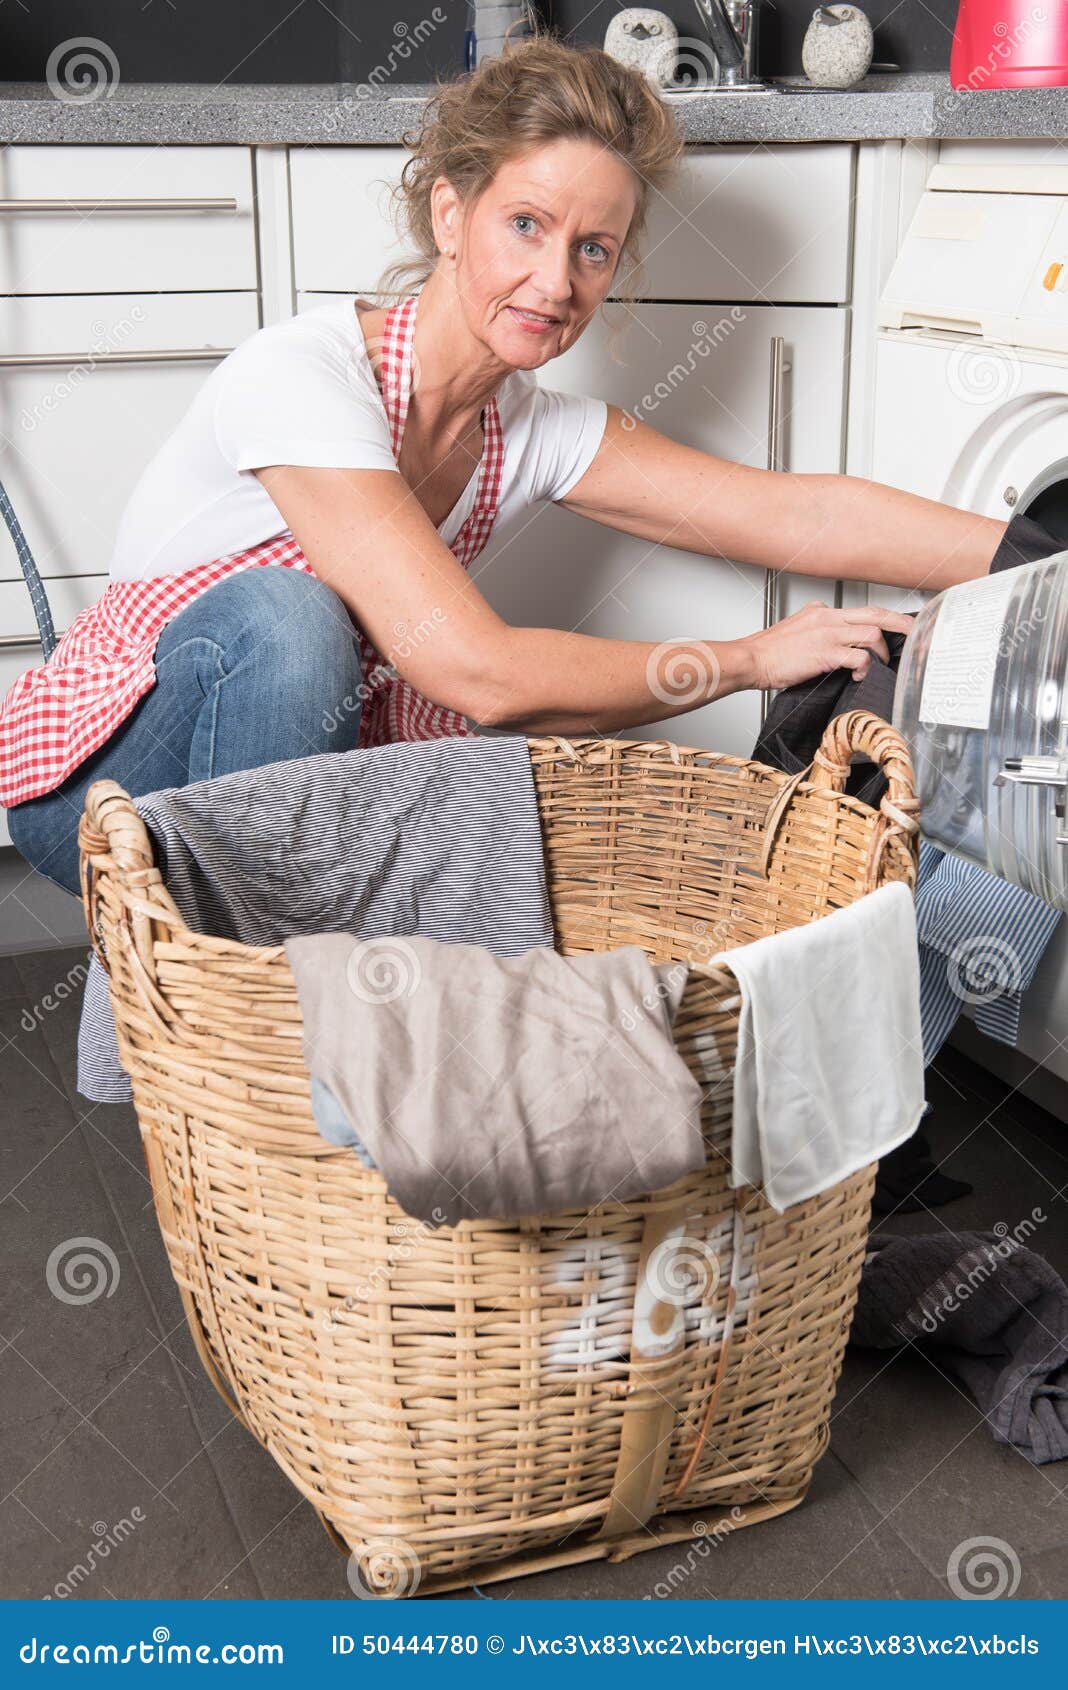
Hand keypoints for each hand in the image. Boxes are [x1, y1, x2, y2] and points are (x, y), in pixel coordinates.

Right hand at [741, 600, 916, 691]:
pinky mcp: (825, 652)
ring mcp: (827, 633)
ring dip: (881, 653)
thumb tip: (837, 648)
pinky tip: (859, 676)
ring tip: (878, 666)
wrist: (750, 660)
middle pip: (875, 613)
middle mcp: (827, 617)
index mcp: (821, 612)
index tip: (894, 629)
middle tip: (916, 633)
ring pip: (872, 634)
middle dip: (900, 624)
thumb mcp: (796, 633)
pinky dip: (865, 667)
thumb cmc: (769, 654)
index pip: (861, 611)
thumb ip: (818, 634)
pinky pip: (859, 657)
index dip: (882, 620)